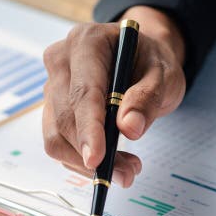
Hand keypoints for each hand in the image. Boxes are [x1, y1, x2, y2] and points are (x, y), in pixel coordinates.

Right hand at [42, 6, 186, 186]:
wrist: (139, 60)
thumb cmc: (149, 62)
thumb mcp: (163, 74)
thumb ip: (147, 97)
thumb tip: (129, 128)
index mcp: (87, 42)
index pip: (83, 92)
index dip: (89, 129)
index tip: (96, 159)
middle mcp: (61, 62)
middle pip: (65, 118)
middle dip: (93, 153)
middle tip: (128, 173)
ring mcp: (52, 87)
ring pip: (56, 137)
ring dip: (87, 164)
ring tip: (126, 169)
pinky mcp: (53, 110)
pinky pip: (60, 144)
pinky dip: (83, 162)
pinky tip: (112, 162)